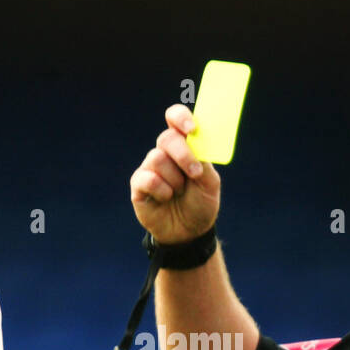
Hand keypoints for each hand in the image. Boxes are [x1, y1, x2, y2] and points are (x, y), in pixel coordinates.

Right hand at [130, 104, 220, 241]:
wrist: (190, 232)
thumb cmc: (201, 203)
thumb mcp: (210, 182)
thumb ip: (204, 160)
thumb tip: (194, 140)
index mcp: (184, 145)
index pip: (175, 119)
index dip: (180, 118)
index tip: (191, 129)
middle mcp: (165, 153)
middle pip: (166, 138)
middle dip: (183, 154)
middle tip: (195, 173)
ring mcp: (150, 168)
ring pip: (157, 158)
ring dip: (175, 179)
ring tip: (179, 193)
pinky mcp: (138, 185)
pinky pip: (146, 178)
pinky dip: (161, 190)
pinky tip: (166, 199)